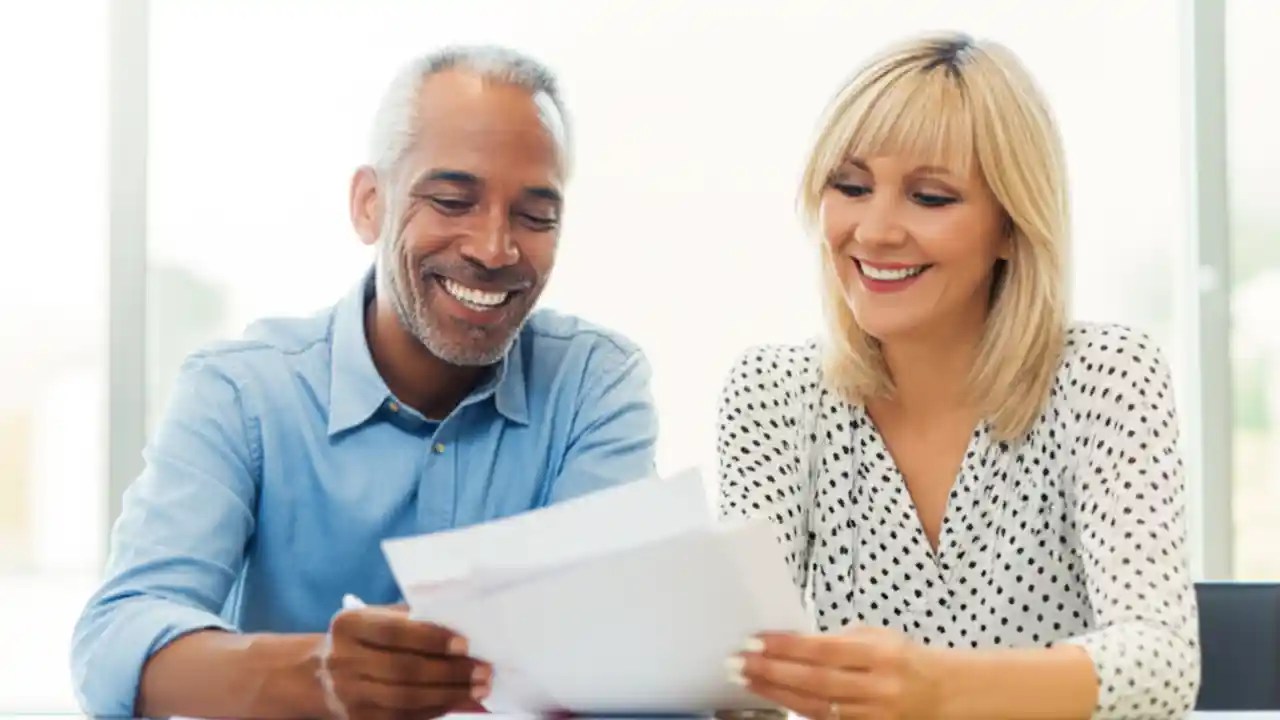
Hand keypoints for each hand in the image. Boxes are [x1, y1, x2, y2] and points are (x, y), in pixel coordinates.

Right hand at [315, 604, 489, 719]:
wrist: (322, 676)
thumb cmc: (366, 638)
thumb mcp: (378, 617)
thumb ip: (413, 616)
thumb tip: (463, 620)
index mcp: (350, 626)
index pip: (393, 631)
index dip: (430, 638)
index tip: (465, 643)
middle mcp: (344, 660)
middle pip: (402, 669)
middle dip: (449, 672)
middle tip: (483, 670)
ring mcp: (350, 694)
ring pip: (406, 699)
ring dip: (449, 695)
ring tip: (480, 689)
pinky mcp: (361, 719)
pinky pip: (405, 717)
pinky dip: (437, 709)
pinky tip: (461, 702)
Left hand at [728, 626, 940, 719]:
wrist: (942, 694)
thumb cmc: (904, 658)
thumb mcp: (877, 636)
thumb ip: (838, 640)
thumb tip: (792, 642)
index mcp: (880, 654)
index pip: (824, 651)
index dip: (787, 647)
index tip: (756, 641)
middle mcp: (876, 687)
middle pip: (814, 681)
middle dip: (772, 672)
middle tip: (738, 663)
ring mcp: (871, 714)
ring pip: (815, 706)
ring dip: (776, 693)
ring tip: (747, 680)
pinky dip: (796, 709)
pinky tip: (774, 698)